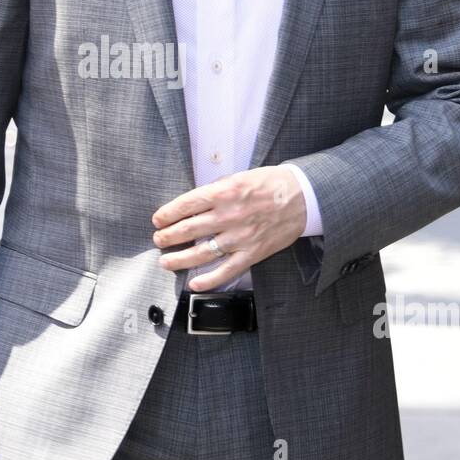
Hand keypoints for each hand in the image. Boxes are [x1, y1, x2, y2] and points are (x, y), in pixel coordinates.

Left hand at [152, 165, 306, 290]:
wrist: (302, 197)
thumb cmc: (270, 184)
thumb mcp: (239, 176)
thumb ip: (216, 189)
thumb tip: (193, 203)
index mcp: (224, 192)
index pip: (186, 204)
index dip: (167, 214)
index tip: (158, 220)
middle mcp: (229, 215)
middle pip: (188, 230)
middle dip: (168, 237)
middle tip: (159, 240)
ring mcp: (240, 237)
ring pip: (202, 252)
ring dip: (179, 259)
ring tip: (166, 261)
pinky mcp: (252, 253)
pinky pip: (226, 270)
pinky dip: (209, 279)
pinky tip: (195, 283)